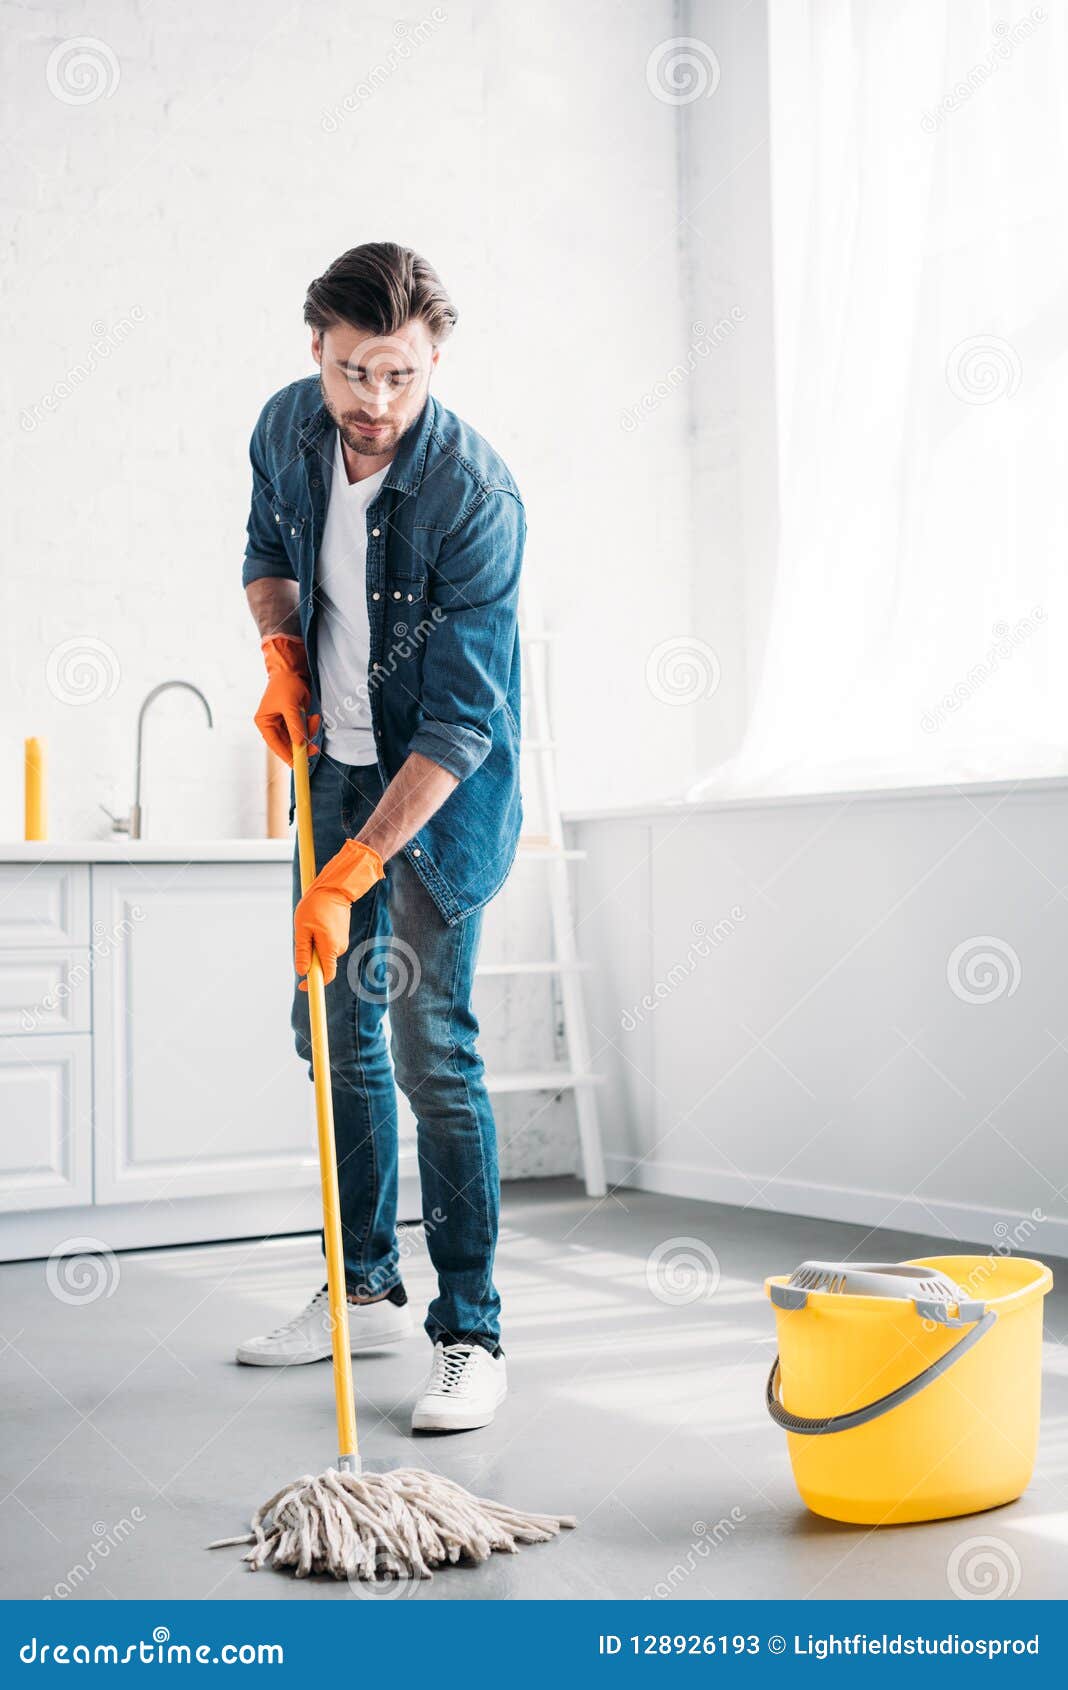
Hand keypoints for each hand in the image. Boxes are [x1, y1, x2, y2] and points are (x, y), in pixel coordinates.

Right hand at [254, 635, 320, 766]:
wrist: (293, 671)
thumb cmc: (286, 685)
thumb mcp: (290, 706)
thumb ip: (294, 725)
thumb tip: (299, 744)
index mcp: (264, 722)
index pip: (274, 743)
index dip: (285, 755)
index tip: (296, 764)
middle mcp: (272, 725)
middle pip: (287, 743)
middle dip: (302, 744)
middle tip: (314, 749)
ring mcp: (284, 723)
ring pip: (298, 738)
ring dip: (308, 732)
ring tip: (314, 719)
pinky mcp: (295, 720)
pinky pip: (303, 730)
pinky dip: (310, 726)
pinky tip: (313, 717)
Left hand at [294, 839, 384, 987]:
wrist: (335, 887)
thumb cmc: (316, 906)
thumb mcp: (302, 928)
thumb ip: (303, 952)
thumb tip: (302, 971)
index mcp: (330, 948)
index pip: (326, 976)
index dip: (314, 985)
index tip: (302, 987)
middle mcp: (339, 948)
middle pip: (322, 965)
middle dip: (310, 959)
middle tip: (302, 937)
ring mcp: (341, 942)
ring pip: (323, 954)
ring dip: (313, 946)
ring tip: (309, 925)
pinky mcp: (340, 936)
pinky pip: (327, 945)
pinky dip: (318, 940)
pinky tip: (316, 923)